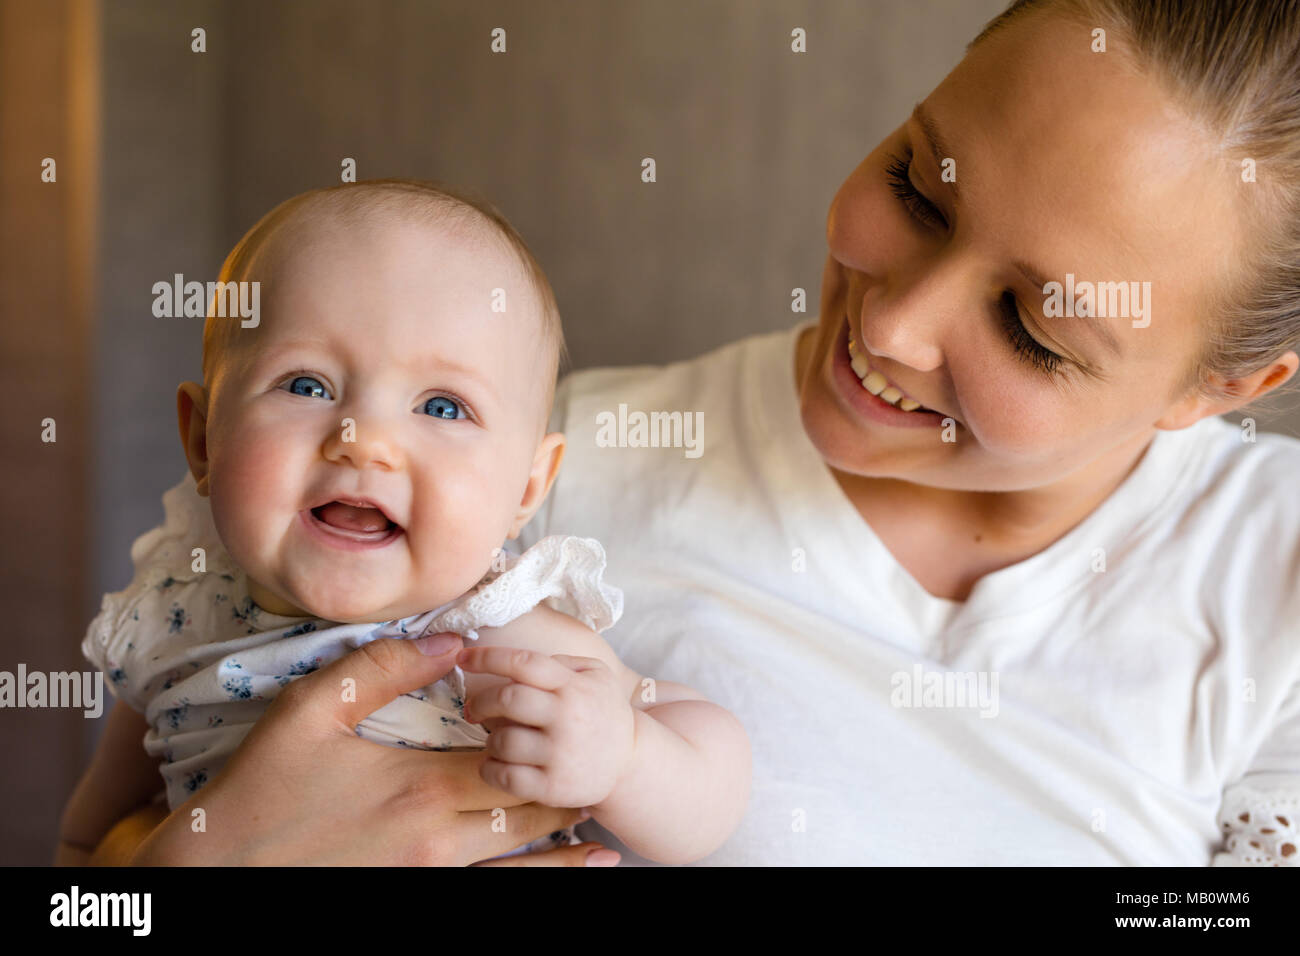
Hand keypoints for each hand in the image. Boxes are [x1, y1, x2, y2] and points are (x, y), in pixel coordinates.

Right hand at [126, 633, 616, 865]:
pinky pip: (491, 898)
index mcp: (421, 789)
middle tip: (595, 775)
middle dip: (563, 795)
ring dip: (562, 853)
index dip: (544, 745)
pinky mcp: (416, 903)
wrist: (216, 873)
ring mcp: (430, 882)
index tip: (566, 726)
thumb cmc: (262, 788)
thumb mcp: (314, 709)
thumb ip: (389, 667)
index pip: (513, 764)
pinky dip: (529, 886)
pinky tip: (561, 881)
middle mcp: (439, 843)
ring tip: (602, 844)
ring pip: (520, 869)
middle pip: (528, 819)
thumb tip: (454, 637)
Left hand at [458, 646, 637, 808]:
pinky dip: (490, 769)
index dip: (487, 657)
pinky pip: (504, 777)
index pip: (524, 663)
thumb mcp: (595, 674)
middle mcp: (567, 718)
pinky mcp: (552, 788)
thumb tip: (514, 662)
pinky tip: (496, 764)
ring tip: (498, 740)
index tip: (462, 657)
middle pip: (507, 699)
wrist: (629, 763)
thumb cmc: (602, 712)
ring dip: (489, 739)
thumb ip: (560, 661)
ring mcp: (560, 755)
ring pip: (502, 741)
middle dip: (481, 702)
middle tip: (473, 709)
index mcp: (574, 686)